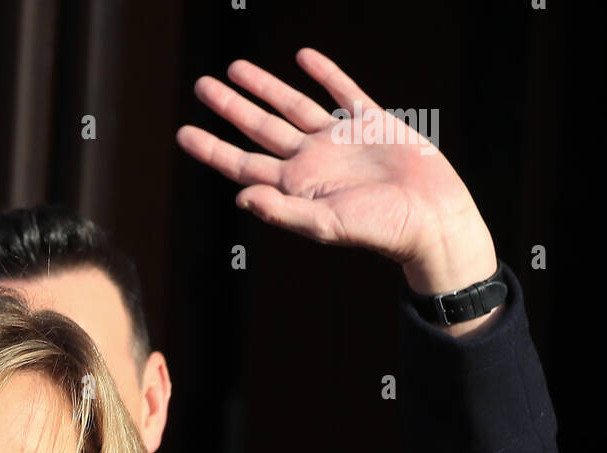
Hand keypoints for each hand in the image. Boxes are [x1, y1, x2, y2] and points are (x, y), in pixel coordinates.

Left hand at [176, 48, 498, 297]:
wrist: (431, 219)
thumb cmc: (380, 230)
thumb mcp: (325, 224)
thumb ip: (282, 210)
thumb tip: (239, 196)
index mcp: (297, 187)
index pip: (243, 164)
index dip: (212, 149)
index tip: (183, 133)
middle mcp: (312, 161)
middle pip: (259, 128)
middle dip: (229, 107)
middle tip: (201, 86)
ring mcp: (340, 141)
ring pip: (292, 106)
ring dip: (264, 86)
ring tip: (235, 68)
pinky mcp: (371, 124)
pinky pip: (342, 92)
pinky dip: (324, 74)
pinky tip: (304, 59)